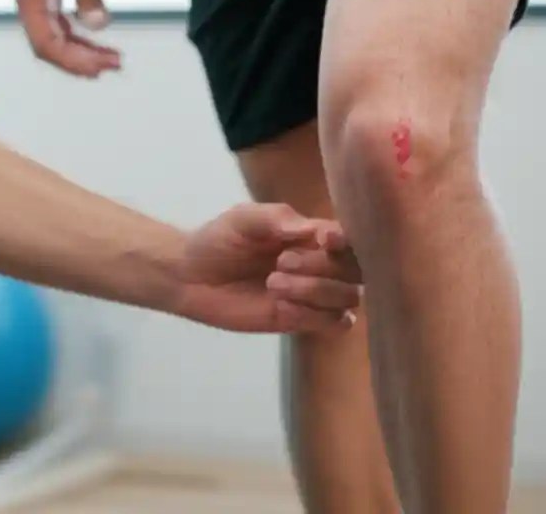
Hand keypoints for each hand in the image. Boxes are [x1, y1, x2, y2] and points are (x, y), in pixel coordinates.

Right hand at [16, 0, 118, 77]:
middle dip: (82, 61)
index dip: (72, 60)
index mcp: (29, 0)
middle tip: (115, 65)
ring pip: (58, 41)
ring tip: (113, 59)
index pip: (47, 44)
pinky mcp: (50, 0)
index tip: (99, 67)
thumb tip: (98, 26)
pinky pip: (63, 29)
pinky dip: (82, 40)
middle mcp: (30, 7)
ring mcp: (39, 5)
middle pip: (52, 48)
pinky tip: (100, 45)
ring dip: (84, 53)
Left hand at [173, 203, 361, 334]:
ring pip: (348, 299)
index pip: (349, 239)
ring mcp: (311, 296)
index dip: (344, 241)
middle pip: (355, 271)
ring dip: (316, 292)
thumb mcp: (244, 219)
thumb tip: (316, 230)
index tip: (323, 240)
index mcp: (311, 236)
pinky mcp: (299, 322)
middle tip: (281, 263)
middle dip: (323, 267)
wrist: (190, 277)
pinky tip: (281, 308)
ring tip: (274, 284)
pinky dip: (313, 317)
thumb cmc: (219, 240)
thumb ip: (278, 219)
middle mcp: (319, 265)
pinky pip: (331, 325)